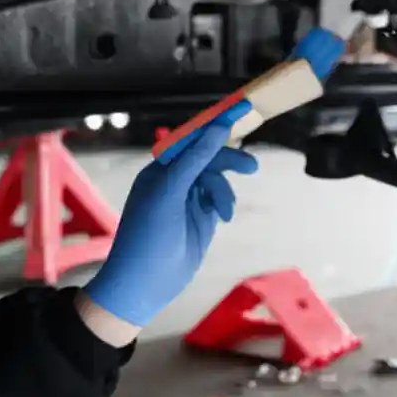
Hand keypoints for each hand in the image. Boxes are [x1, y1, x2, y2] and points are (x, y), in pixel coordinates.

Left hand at [83, 101, 257, 326]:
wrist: (145, 284)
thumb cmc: (148, 235)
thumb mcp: (170, 192)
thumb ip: (194, 158)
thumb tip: (216, 127)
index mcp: (159, 170)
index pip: (190, 139)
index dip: (213, 127)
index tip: (240, 113)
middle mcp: (173, 180)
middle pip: (208, 158)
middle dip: (228, 161)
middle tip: (251, 167)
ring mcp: (188, 199)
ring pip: (217, 179)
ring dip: (224, 191)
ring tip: (225, 212)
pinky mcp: (201, 217)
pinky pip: (219, 197)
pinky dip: (225, 203)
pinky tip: (225, 216)